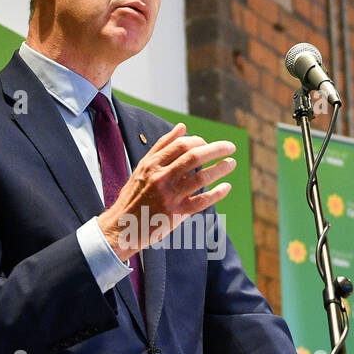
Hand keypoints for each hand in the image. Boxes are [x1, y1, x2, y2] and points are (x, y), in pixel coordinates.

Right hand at [97, 123, 235, 261]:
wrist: (122, 226)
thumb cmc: (135, 194)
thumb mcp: (143, 166)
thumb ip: (163, 146)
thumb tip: (182, 126)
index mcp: (152, 164)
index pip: (182, 145)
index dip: (199, 141)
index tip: (207, 144)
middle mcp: (161, 178)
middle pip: (194, 157)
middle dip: (217, 149)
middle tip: (230, 147)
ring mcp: (170, 196)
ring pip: (201, 178)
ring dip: (220, 168)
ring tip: (231, 163)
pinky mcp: (176, 214)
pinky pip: (202, 202)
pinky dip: (217, 193)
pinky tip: (226, 187)